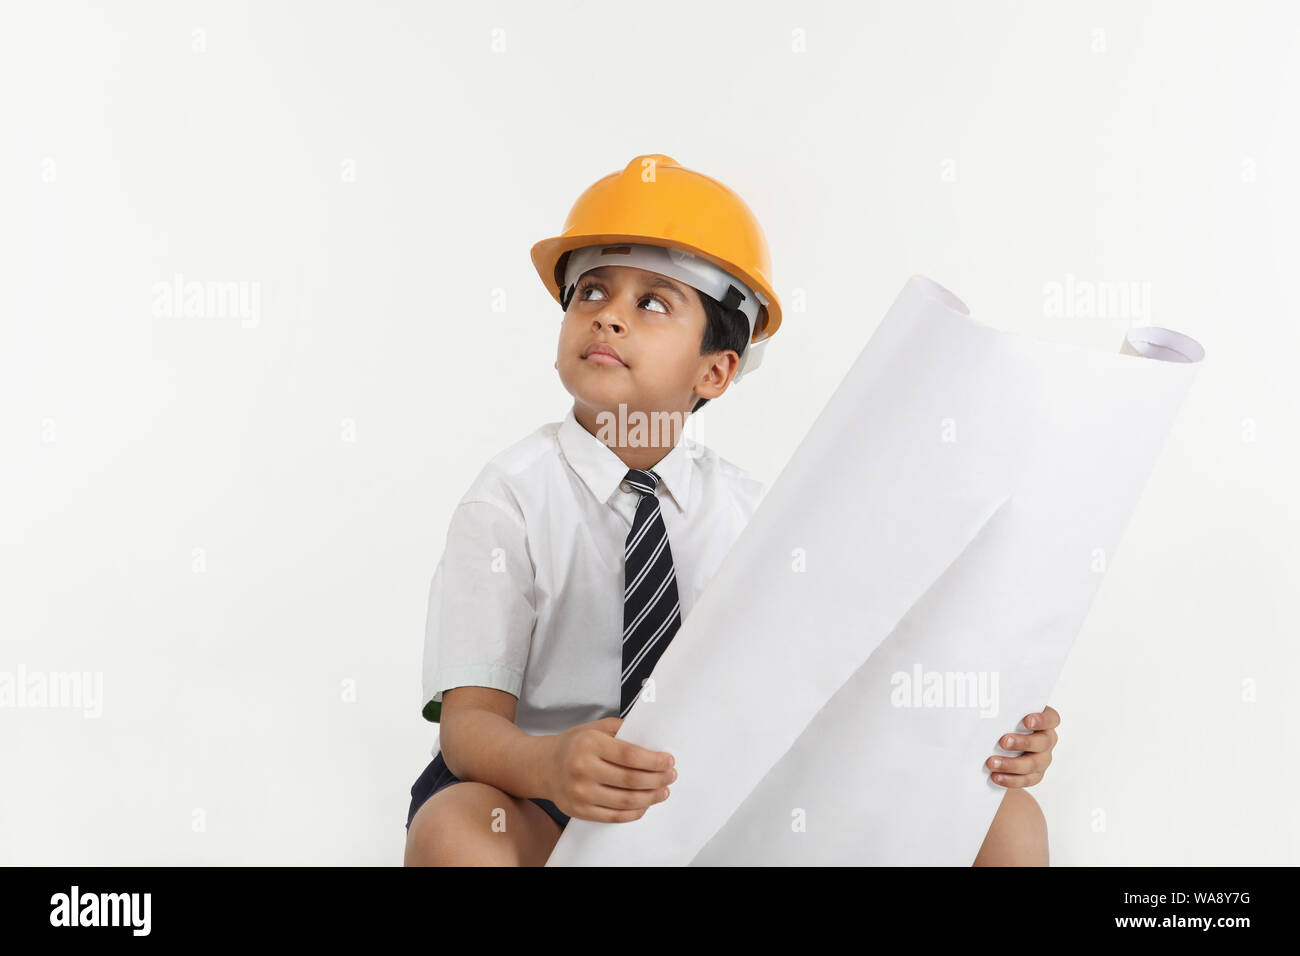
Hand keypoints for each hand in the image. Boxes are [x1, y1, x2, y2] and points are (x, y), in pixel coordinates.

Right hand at [542, 716, 676, 822]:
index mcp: (589, 744)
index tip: (668, 761)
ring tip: (663, 792)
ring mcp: (580, 793)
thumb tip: (651, 740)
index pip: (630, 755)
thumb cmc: (573, 745)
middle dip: (657, 779)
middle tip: (670, 776)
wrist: (541, 766)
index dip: (654, 761)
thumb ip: (621, 729)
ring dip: (650, 798)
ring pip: (625, 801)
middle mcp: (582, 769)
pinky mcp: (579, 810)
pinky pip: (613, 816)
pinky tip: (644, 805)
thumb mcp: (594, 728)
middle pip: (631, 780)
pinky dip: (633, 813)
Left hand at [987, 706, 1058, 787]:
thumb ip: (1003, 711)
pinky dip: (1010, 779)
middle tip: (1003, 741)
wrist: (1001, 745)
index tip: (1027, 721)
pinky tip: (996, 776)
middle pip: (1042, 742)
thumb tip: (986, 708)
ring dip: (1011, 764)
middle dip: (1023, 742)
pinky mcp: (1035, 775)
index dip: (1042, 720)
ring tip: (992, 762)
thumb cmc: (1004, 724)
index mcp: (1044, 722)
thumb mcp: (1006, 715)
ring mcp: (1043, 759)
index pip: (1051, 718)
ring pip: (1033, 764)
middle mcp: (1047, 740)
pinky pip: (1026, 780)